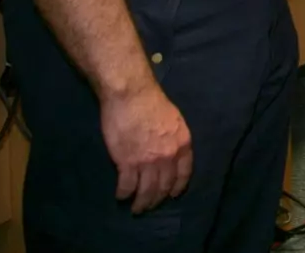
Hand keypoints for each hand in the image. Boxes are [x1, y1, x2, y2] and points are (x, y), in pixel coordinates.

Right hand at [101, 81, 192, 212]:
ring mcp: (148, 161)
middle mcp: (168, 156)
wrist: (131, 96)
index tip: (171, 195)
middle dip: (157, 199)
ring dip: (141, 203)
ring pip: (146, 190)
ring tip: (136, 208)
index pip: (184, 173)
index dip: (177, 187)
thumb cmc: (152, 103)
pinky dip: (124, 193)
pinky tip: (121, 196)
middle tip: (149, 206)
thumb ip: (173, 139)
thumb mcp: (174, 120)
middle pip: (164, 185)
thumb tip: (169, 152)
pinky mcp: (127, 162)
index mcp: (182, 144)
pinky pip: (127, 185)